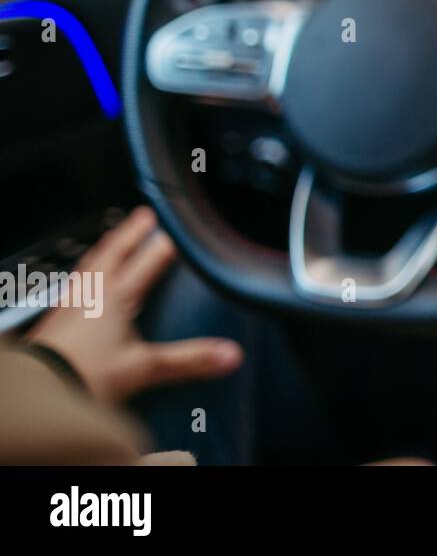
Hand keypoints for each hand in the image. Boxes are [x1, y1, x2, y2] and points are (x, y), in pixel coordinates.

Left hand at [26, 207, 242, 402]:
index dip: (167, 241)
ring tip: (111, 241)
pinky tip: (81, 286)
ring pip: (89, 266)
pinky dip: (83, 277)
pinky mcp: (52, 322)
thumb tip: (231, 354)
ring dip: (104, 249)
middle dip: (130, 233)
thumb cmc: (84, 374)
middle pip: (113, 252)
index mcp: (116, 295)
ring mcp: (68, 305)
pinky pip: (72, 288)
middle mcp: (91, 293)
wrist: (36, 389)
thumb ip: (190, 360)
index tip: (180, 226)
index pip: (149, 258)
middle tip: (143, 216)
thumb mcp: (146, 367)